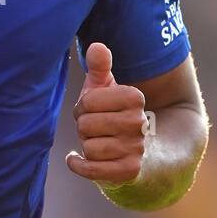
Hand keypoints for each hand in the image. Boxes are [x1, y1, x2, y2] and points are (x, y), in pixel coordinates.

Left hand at [65, 43, 148, 184]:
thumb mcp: (107, 88)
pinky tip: (76, 159)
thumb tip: (96, 46)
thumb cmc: (114, 114)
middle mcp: (139, 123)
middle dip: (84, 128)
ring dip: (87, 146)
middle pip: (86, 126)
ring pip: (89, 148)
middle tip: (95, 128)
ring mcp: (136, 148)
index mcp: (134, 98)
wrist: (140, 148)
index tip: (93, 109)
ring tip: (99, 142)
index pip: (88, 102)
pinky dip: (78, 165)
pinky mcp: (129, 171)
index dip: (83, 107)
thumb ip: (99, 66)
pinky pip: (91, 169)